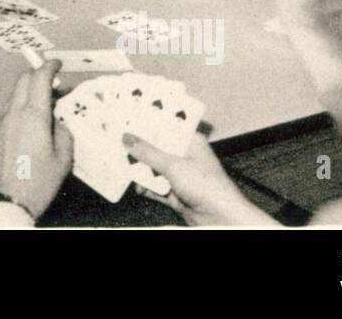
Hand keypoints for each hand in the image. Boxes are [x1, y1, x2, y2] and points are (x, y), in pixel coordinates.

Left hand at [0, 60, 73, 219]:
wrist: (7, 203)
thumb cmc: (38, 184)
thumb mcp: (63, 159)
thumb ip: (62, 132)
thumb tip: (56, 121)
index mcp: (33, 116)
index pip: (39, 78)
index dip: (49, 67)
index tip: (56, 64)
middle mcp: (12, 115)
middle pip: (22, 81)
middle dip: (37, 77)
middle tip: (51, 86)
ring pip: (12, 99)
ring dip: (26, 97)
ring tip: (40, 113)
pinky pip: (3, 118)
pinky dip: (15, 116)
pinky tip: (24, 133)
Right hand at [124, 132, 275, 225]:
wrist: (221, 220)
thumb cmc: (209, 188)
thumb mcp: (173, 166)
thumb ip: (149, 153)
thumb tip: (129, 139)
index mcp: (191, 141)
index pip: (164, 126)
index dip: (146, 124)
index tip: (127, 121)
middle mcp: (185, 157)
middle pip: (156, 148)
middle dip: (139, 150)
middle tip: (119, 144)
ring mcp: (180, 176)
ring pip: (153, 169)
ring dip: (141, 171)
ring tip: (124, 168)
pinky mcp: (176, 193)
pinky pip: (155, 187)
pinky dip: (146, 187)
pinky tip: (137, 186)